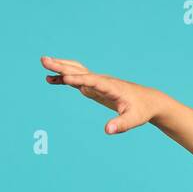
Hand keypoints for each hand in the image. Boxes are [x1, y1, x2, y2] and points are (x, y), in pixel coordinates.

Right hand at [41, 56, 163, 133]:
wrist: (148, 101)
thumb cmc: (142, 110)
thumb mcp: (134, 119)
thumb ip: (121, 124)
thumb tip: (107, 131)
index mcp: (112, 87)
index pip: (93, 81)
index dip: (80, 79)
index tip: (65, 79)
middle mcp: (102, 81)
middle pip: (80, 71)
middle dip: (63, 67)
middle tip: (44, 61)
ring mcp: (98, 82)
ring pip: (77, 72)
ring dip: (61, 68)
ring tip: (44, 63)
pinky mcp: (95, 87)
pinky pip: (78, 80)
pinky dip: (65, 78)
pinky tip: (51, 79)